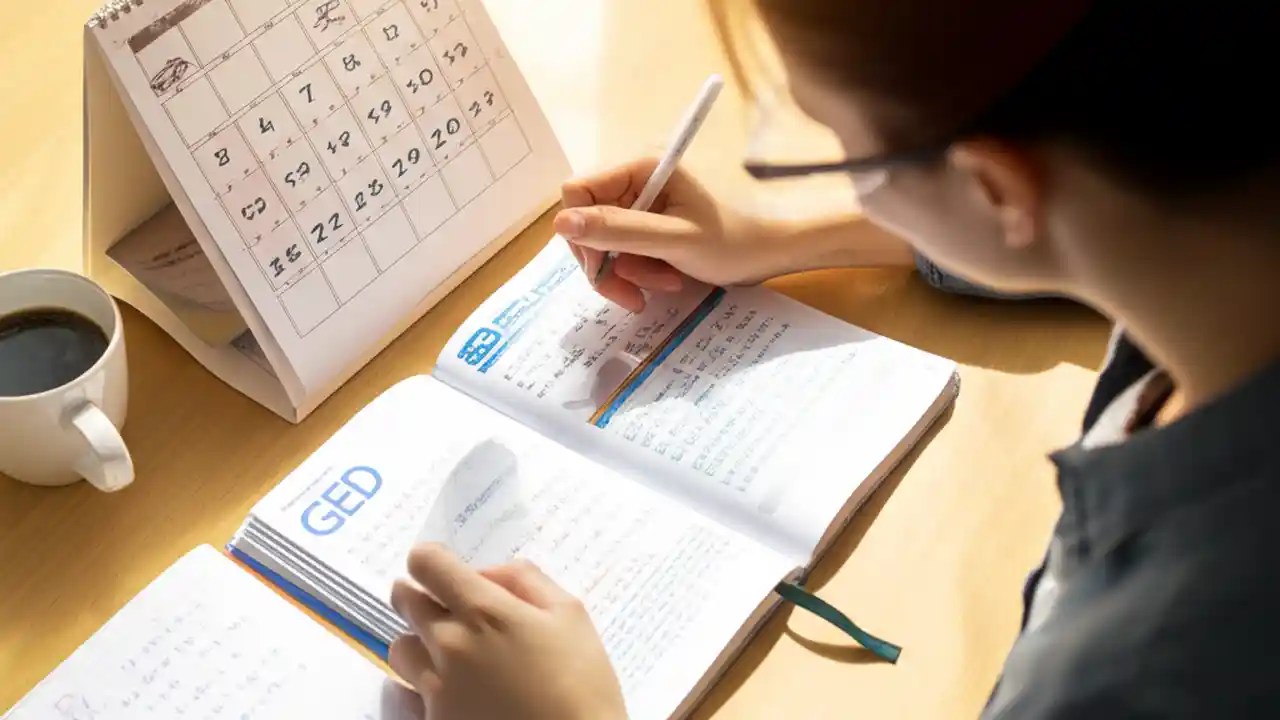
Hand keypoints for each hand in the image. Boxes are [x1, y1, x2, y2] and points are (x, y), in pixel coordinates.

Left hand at [389, 544, 626, 719]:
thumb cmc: (582, 681)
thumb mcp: (569, 613)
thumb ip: (524, 579)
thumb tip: (485, 574)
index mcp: (484, 610)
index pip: (426, 563)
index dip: (431, 559)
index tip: (445, 570)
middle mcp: (449, 644)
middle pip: (404, 600)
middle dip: (420, 594)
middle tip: (448, 607)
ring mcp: (436, 688)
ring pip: (400, 648)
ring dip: (419, 641)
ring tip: (450, 653)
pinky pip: (406, 693)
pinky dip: (421, 685)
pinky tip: (454, 690)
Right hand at [555, 158, 782, 311]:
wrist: (772, 254)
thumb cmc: (733, 241)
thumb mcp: (673, 239)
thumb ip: (618, 230)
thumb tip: (561, 223)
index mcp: (640, 168)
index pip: (576, 192)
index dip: (581, 234)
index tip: (602, 268)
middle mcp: (635, 181)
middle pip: (586, 223)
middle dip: (607, 262)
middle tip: (633, 292)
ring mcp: (641, 205)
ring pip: (604, 244)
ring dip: (628, 273)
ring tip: (664, 283)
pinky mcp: (649, 227)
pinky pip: (624, 253)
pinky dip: (639, 273)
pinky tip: (667, 280)